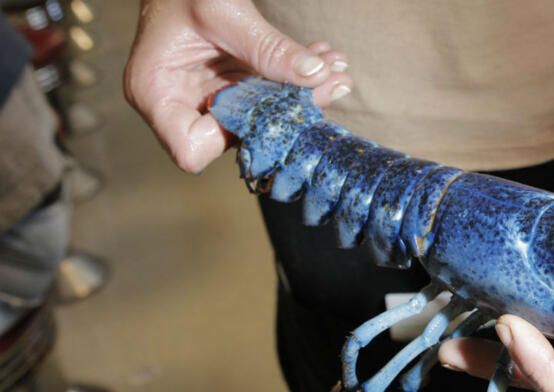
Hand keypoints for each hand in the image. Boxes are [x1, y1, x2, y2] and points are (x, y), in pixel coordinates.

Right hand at [124, 0, 351, 172]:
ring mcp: (205, 98)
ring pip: (261, 118)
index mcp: (156, 93)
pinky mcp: (228, 87)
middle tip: (330, 82)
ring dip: (301, 94)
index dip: (233, 137)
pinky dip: (294, 78)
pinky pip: (266, 95)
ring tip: (334, 68)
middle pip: (237, 136)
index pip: (192, 151)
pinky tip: (322, 58)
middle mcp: (178, 105)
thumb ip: (267, 47)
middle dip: (287, 112)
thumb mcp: (223, 10)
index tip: (269, 105)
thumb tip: (315, 75)